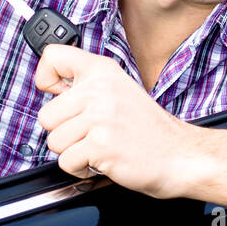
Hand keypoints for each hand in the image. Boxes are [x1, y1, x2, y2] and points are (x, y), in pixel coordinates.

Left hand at [34, 43, 203, 197]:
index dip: (46, 77)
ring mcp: (100, 117)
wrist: (180, 156)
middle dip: (65, 132)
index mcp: (103, 71)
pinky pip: (65, 162)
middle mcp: (100, 90)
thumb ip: (86, 84)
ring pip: (54, 142)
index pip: (53, 56)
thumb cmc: (149, 130)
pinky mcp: (100, 145)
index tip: (58, 91)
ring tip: (100, 146)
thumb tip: (49, 84)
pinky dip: (80, 169)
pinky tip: (102, 160)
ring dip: (74, 152)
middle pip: (46, 115)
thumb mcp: (119, 90)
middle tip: (93, 133)